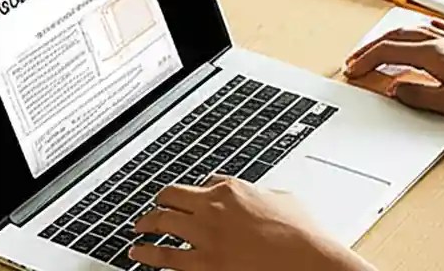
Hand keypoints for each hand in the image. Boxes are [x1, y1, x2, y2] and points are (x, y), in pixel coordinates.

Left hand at [130, 176, 372, 270]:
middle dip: (159, 202)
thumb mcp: (284, 200)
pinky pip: (166, 256)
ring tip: (138, 230)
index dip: (193, 190)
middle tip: (152, 208)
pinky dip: (148, 254)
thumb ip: (263, 195)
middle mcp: (213, 207)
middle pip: (173, 196)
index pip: (204, 181)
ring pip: (162, 223)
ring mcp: (206, 235)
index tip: (188, 196)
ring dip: (146, 226)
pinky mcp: (204, 263)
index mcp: (233, 189)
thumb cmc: (302, 233)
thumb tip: (261, 195)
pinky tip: (140, 254)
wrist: (305, 259)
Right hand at [343, 21, 443, 124]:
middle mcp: (443, 40)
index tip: (352, 72)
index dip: (367, 61)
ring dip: (389, 39)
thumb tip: (394, 89)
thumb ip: (419, 95)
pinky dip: (413, 32)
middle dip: (371, 48)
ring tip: (376, 50)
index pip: (389, 52)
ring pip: (412, 30)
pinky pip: (431, 28)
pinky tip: (417, 37)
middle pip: (396, 37)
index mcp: (435, 54)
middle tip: (354, 61)